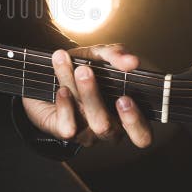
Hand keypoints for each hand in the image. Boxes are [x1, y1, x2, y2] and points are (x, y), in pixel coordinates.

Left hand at [23, 44, 152, 147]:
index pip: (142, 135)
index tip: (125, 98)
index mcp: (126, 115)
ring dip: (81, 92)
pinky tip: (62, 90)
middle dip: (95, 98)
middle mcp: (110, 129)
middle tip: (85, 71)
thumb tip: (132, 61)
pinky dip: (65, 106)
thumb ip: (115, 55)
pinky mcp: (67, 132)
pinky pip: (68, 127)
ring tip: (75, 69)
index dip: (135, 122)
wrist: (48, 76)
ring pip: (89, 122)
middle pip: (108, 127)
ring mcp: (88, 134)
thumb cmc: (83, 67)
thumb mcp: (98, 56)